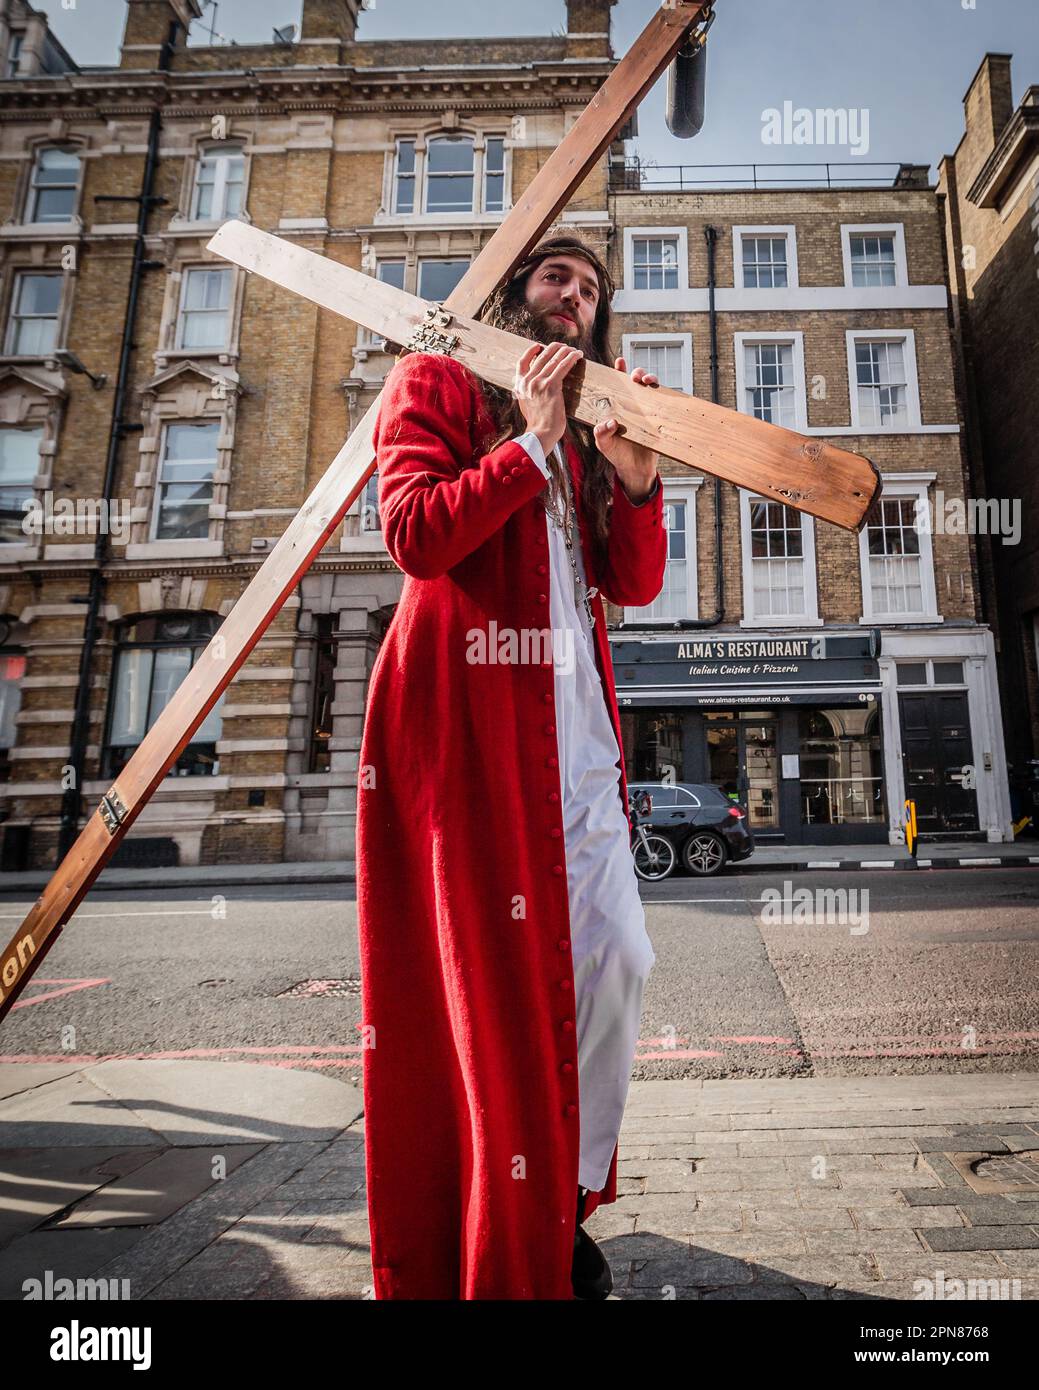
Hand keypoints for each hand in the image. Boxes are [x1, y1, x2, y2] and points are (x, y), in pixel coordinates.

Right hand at [513, 342, 583, 454]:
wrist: (540, 434)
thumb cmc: (537, 423)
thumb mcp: (525, 404)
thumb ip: (527, 392)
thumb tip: (533, 384)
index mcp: (519, 385)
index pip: (522, 362)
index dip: (531, 351)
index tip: (540, 346)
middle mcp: (527, 381)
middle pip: (541, 356)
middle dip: (554, 348)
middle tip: (564, 346)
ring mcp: (538, 383)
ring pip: (554, 359)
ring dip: (566, 351)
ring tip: (574, 350)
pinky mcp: (551, 386)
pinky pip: (563, 366)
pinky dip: (572, 358)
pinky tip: (578, 355)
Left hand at [593, 356, 659, 503]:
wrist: (636, 470)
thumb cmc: (617, 454)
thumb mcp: (604, 445)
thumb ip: (601, 434)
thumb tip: (609, 422)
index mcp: (616, 407)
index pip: (616, 385)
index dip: (618, 371)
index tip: (620, 361)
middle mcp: (632, 405)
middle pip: (636, 381)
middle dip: (637, 373)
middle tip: (635, 377)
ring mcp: (646, 410)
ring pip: (651, 388)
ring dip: (650, 378)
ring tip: (646, 381)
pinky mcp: (658, 418)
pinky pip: (663, 402)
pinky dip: (663, 394)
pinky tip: (659, 390)